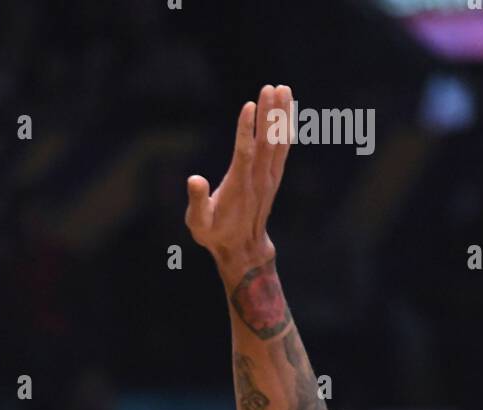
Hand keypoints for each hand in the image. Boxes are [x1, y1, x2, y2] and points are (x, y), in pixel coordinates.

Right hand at [186, 84, 292, 269]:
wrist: (242, 249)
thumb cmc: (215, 235)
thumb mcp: (198, 224)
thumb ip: (196, 202)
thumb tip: (194, 179)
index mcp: (239, 188)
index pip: (245, 154)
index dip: (246, 130)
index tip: (249, 105)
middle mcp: (258, 180)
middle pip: (266, 142)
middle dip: (269, 114)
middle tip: (269, 87)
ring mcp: (269, 178)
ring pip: (278, 142)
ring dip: (281, 115)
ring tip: (282, 89)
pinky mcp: (274, 176)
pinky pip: (283, 148)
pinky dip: (287, 127)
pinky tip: (288, 109)